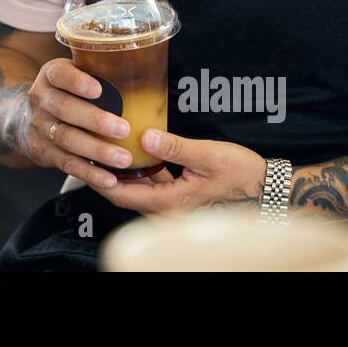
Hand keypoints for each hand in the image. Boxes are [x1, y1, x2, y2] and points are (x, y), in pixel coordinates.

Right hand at [20, 58, 134, 190]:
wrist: (24, 119)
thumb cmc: (64, 93)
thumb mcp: (72, 74)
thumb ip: (96, 72)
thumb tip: (145, 72)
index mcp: (51, 76)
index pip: (60, 75)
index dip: (77, 82)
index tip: (98, 89)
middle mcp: (42, 100)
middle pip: (64, 109)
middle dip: (95, 120)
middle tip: (123, 129)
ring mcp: (41, 128)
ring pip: (67, 139)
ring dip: (97, 150)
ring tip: (124, 158)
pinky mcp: (45, 152)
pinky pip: (68, 164)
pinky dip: (90, 172)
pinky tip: (109, 179)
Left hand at [91, 129, 267, 215]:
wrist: (263, 186)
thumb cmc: (239, 172)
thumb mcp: (206, 155)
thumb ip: (173, 148)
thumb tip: (143, 137)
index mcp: (169, 203)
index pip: (121, 195)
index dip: (99, 176)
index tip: (85, 153)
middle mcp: (166, 209)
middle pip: (123, 194)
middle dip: (105, 171)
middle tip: (89, 143)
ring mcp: (170, 204)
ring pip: (135, 189)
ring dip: (120, 171)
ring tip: (106, 144)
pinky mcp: (176, 195)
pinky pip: (148, 186)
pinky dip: (137, 171)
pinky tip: (134, 150)